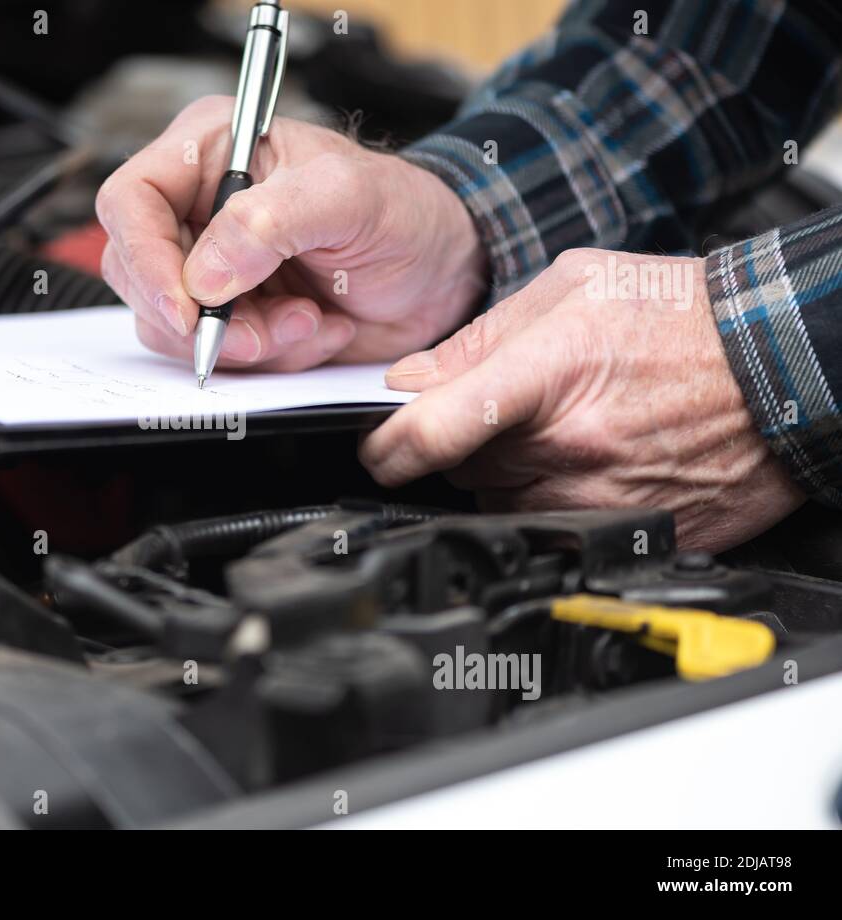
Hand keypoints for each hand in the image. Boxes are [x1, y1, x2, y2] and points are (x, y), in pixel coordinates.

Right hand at [94, 95, 488, 370]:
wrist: (442, 271)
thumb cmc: (402, 211)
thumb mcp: (347, 196)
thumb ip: (271, 221)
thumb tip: (204, 274)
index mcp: (209, 152)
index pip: (129, 202)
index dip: (144, 259)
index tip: (189, 306)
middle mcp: (198, 210)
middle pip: (139, 275)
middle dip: (206, 317)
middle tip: (271, 326)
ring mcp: (213, 269)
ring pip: (173, 327)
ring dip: (248, 341)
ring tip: (310, 319)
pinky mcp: (233, 318)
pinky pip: (217, 356)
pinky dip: (271, 356)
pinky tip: (317, 328)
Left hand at [359, 249, 804, 550]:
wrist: (784, 363)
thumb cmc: (685, 317)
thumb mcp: (574, 288)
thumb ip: (480, 336)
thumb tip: (413, 377)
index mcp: (548, 376)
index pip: (431, 431)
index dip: (386, 446)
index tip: (376, 450)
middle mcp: (570, 447)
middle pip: (460, 469)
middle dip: (465, 442)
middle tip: (511, 406)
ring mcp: (601, 497)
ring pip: (501, 503)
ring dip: (508, 473)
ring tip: (563, 427)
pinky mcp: (630, 531)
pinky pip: (553, 528)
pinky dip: (553, 500)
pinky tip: (593, 459)